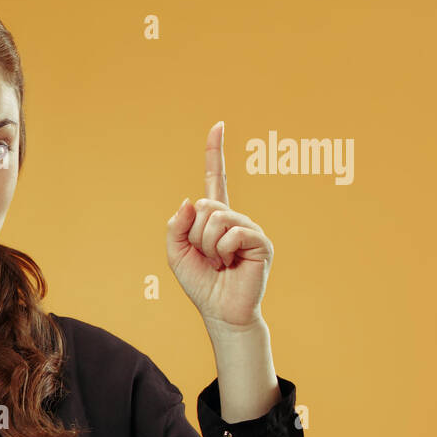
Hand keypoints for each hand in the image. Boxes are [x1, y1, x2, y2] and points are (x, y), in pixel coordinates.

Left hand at [165, 121, 272, 330]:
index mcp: (215, 217)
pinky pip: (233, 234)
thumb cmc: (200, 283)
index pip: (216, 178)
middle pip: (204, 205)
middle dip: (195, 235)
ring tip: (217, 262)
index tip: (218, 125)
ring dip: (207, 245)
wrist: (220, 311)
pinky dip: (222, 251)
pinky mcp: (261, 242)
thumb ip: (176, 225)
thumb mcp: (176, 253)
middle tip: (206, 257)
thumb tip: (190, 201)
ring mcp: (249, 228)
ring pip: (216, 219)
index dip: (215, 152)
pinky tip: (230, 264)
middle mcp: (234, 218)